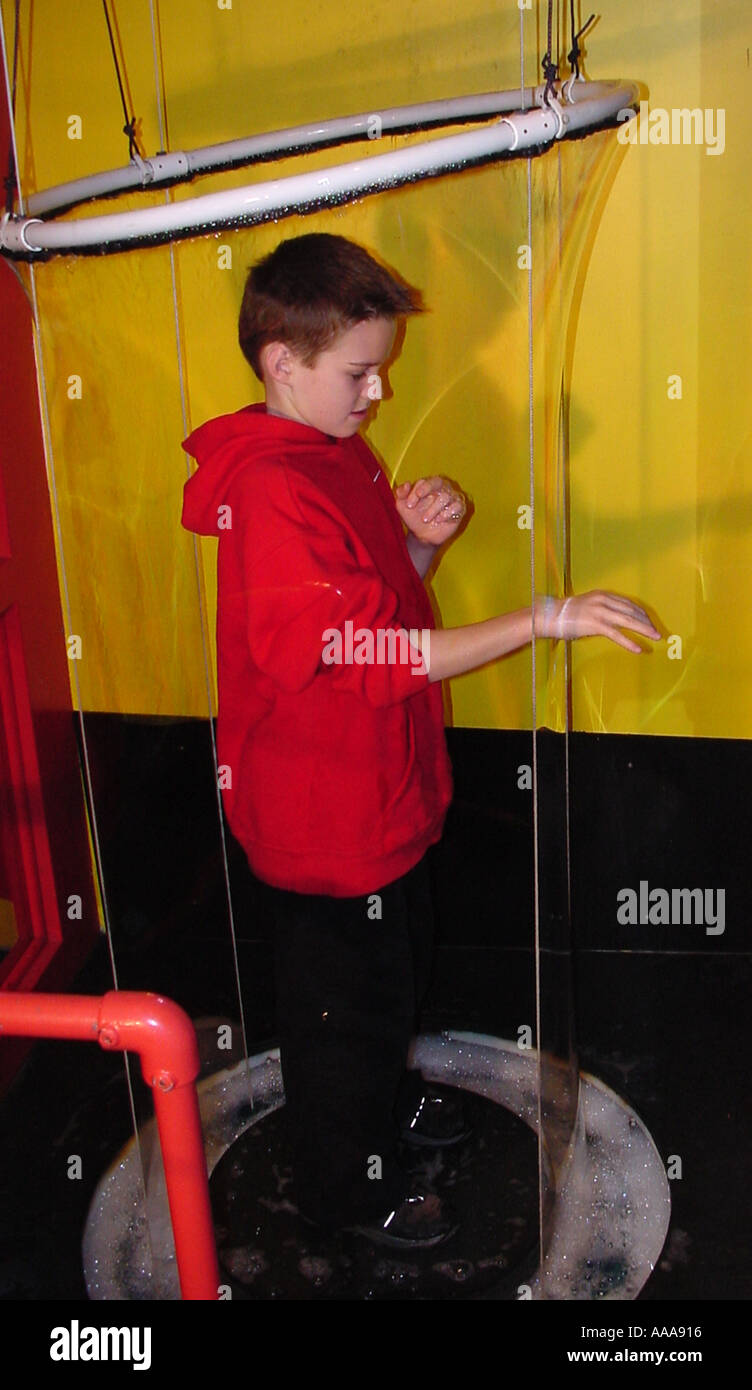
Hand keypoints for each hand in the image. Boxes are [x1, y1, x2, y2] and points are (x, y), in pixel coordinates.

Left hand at [394, 476, 466, 545]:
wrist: (422, 536)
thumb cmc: (414, 517)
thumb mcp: (402, 506)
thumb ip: (401, 493)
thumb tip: (406, 485)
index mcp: (428, 485)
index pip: (425, 481)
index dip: (416, 491)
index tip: (409, 505)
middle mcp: (442, 488)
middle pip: (438, 481)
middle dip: (427, 491)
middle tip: (415, 506)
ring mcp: (452, 498)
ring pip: (445, 496)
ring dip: (433, 509)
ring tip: (425, 520)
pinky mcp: (459, 509)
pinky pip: (457, 506)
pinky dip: (446, 514)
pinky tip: (438, 520)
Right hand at [535, 591, 661, 652]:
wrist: (550, 616)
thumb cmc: (567, 614)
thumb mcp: (588, 605)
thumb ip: (602, 608)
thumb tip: (615, 618)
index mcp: (603, 595)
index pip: (629, 603)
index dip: (642, 614)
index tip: (650, 622)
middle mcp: (604, 601)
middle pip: (632, 611)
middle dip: (647, 622)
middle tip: (657, 632)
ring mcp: (600, 612)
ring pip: (628, 621)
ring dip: (644, 630)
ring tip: (655, 638)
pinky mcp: (595, 624)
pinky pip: (617, 634)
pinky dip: (629, 642)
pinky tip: (638, 649)